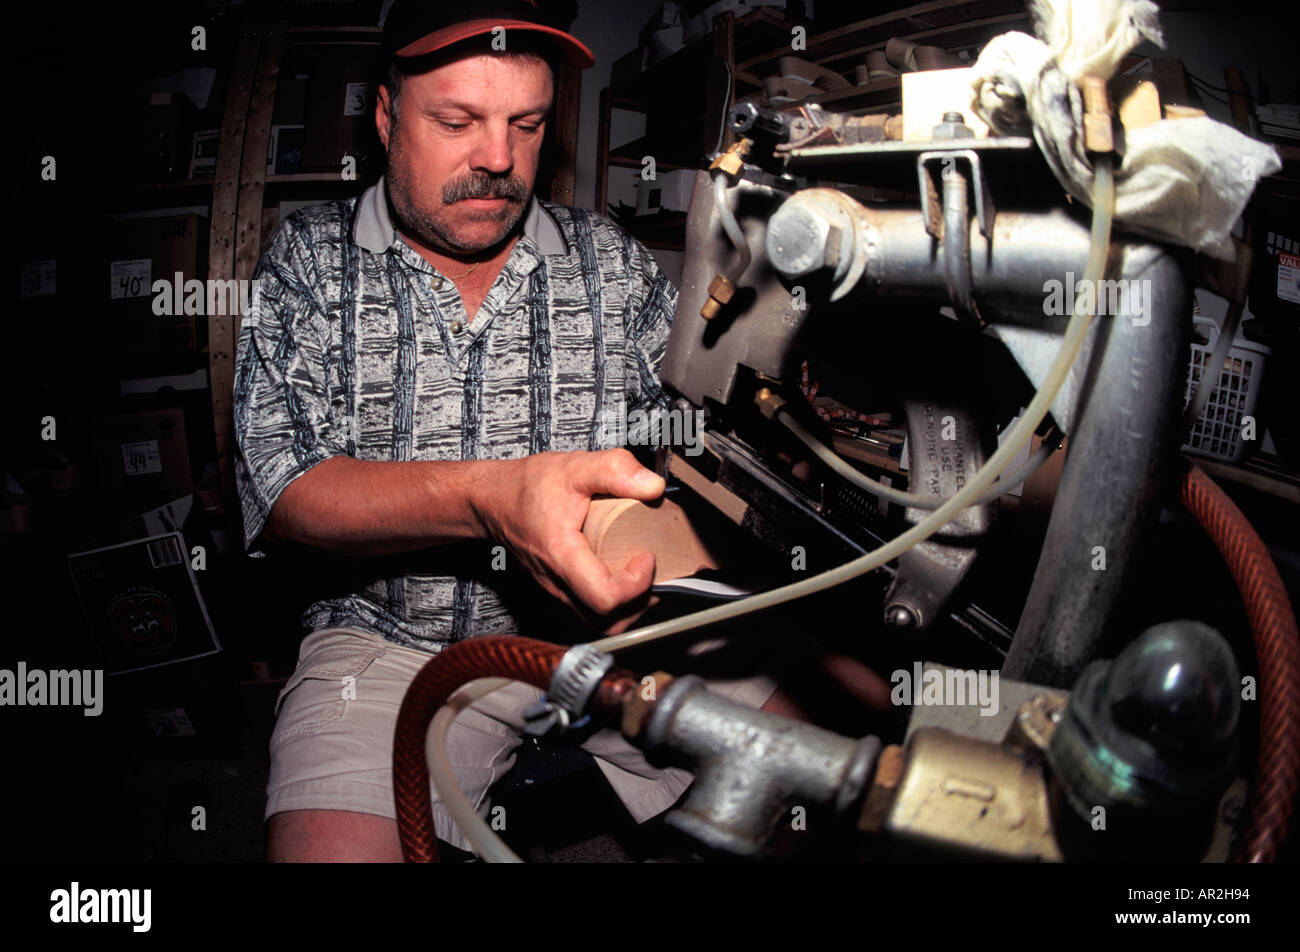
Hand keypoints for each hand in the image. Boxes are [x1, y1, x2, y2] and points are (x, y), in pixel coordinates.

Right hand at [474, 449, 665, 617]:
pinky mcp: (558, 590)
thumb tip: (653, 485)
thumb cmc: (527, 487)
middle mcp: (558, 583)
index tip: (646, 556)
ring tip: (640, 577)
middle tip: (649, 571)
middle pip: (606, 623)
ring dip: (627, 608)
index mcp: (563, 557)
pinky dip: (612, 604)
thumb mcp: (574, 467)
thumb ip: (615, 470)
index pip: (605, 599)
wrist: (493, 500)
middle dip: (638, 603)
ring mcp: (557, 591)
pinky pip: (588, 611)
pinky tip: (622, 576)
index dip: (636, 585)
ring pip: (598, 624)